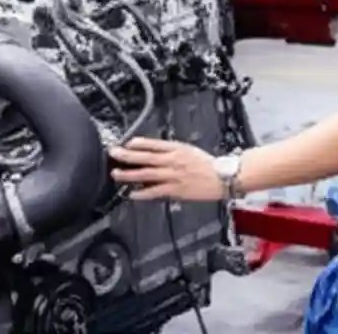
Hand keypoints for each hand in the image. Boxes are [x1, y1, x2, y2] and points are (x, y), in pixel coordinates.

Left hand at [109, 138, 223, 201]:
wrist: (225, 177)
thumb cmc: (206, 164)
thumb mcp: (187, 149)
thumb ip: (168, 149)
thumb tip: (148, 150)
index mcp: (176, 149)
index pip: (152, 143)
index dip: (136, 143)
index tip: (124, 143)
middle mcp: (172, 161)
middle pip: (145, 157)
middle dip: (126, 155)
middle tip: (113, 154)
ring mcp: (173, 176)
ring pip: (147, 174)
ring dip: (129, 174)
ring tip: (116, 174)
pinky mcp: (176, 190)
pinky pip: (156, 191)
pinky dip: (142, 193)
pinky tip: (131, 194)